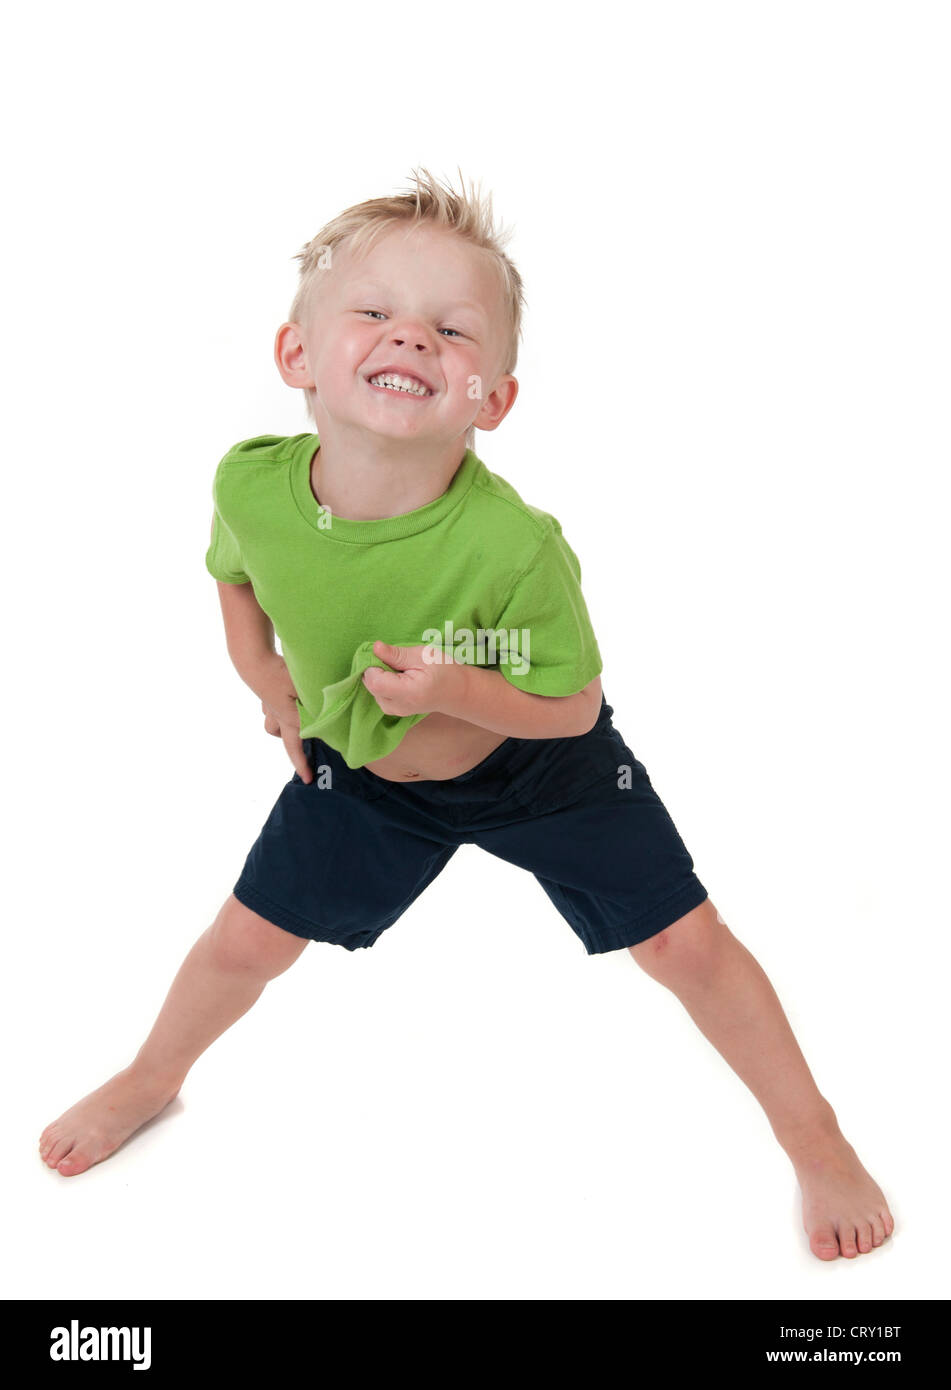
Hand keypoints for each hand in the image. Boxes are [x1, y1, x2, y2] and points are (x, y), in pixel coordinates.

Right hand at [248, 653, 312, 783]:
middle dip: (295, 750)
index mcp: (288, 720)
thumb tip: (329, 717)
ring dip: (284, 727)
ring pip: (274, 724)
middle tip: (304, 760)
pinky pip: (271, 708)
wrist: (255, 662)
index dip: (302, 764)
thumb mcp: (306, 691)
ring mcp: (268, 705)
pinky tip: (287, 699)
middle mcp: (276, 716)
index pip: (296, 748)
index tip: (308, 779)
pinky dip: (279, 708)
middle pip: (284, 738)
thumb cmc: (282, 676)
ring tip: (298, 723)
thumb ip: (317, 705)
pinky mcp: (265, 694)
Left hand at [361, 639, 466, 717]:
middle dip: (376, 668)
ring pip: (371, 688)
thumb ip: (397, 654)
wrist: (455, 691)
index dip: (374, 664)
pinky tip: (398, 678)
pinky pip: (377, 693)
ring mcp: (394, 711)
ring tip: (401, 670)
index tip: (387, 654)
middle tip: (396, 660)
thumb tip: (374, 648)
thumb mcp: (423, 656)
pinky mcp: (391, 710)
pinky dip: (383, 682)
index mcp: (408, 692)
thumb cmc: (443, 670)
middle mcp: (398, 706)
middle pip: (370, 685)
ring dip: (380, 675)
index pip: (374, 681)